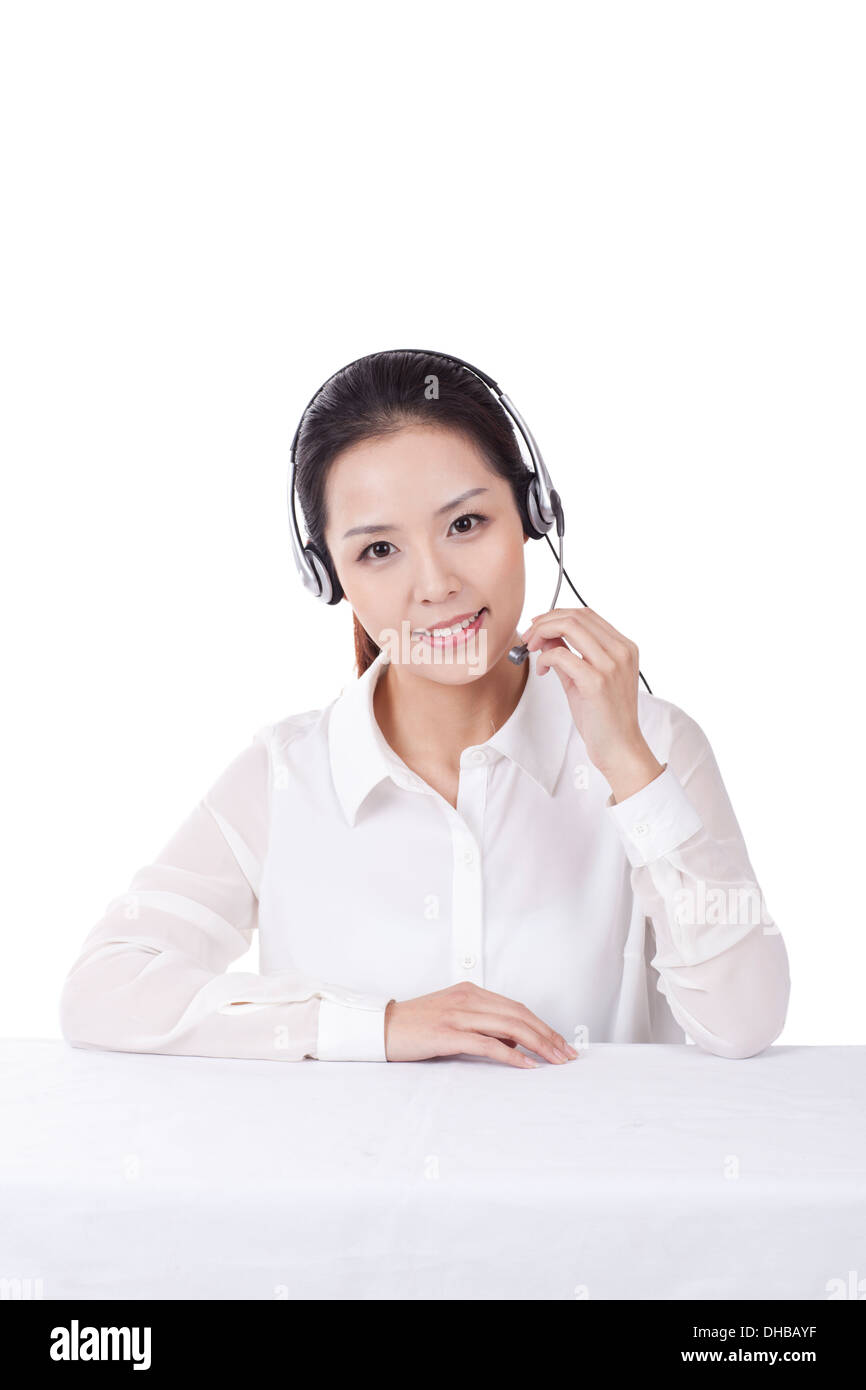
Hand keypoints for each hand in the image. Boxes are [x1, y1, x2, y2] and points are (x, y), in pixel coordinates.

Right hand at [384, 982, 578, 1066]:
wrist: (381, 1027)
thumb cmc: (415, 1026)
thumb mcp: (453, 1018)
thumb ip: (482, 1024)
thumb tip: (514, 1040)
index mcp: (471, 992)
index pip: (517, 1007)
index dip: (542, 1025)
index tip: (560, 1042)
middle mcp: (468, 999)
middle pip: (520, 1015)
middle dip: (548, 1035)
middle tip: (567, 1054)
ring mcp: (459, 1015)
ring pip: (511, 1026)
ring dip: (538, 1044)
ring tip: (555, 1060)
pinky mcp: (449, 1034)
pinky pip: (489, 1044)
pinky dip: (513, 1055)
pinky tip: (527, 1065)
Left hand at [520, 606, 663, 793]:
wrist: (620, 747)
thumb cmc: (605, 717)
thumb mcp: (587, 678)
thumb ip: (570, 654)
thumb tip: (546, 636)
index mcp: (624, 647)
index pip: (587, 614)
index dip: (557, 614)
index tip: (538, 625)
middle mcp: (621, 651)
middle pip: (576, 616)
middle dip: (545, 621)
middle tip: (528, 636)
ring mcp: (610, 665)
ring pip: (569, 626)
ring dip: (542, 633)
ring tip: (531, 648)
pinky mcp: (596, 681)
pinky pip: (560, 655)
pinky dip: (544, 658)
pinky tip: (542, 670)